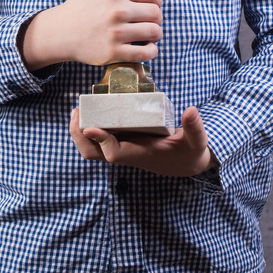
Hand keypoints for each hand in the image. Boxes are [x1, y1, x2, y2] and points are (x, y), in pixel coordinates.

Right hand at [18, 0, 162, 71]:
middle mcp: (117, 12)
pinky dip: (151, 51)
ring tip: (150, 33)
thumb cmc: (78, 6)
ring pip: (153, 32)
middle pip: (155, 13)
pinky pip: (145, 53)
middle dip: (157, 16)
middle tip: (152, 19)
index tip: (153, 3)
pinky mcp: (114, 52)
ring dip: (156, 33)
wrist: (61, 33)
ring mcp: (116, 33)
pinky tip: (148, 47)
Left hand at [69, 105, 219, 177]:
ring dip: (81, 132)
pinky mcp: (124, 142)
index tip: (92, 125)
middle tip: (76, 112)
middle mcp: (128, 153)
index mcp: (141, 154)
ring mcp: (124, 148)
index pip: (115, 153)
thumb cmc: (190, 152)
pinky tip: (91, 110)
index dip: (102, 141)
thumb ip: (195, 127)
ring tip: (78, 110)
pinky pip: (99, 139)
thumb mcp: (196, 141)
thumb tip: (192, 110)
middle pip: (94, 153)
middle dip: (80, 136)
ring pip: (93, 148)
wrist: (188, 162)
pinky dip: (90, 127)